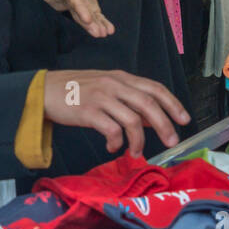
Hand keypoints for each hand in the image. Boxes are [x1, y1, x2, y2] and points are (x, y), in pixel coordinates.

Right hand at [33, 0, 115, 37]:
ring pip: (86, 18)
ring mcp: (80, 6)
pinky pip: (94, 18)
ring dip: (94, 27)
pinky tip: (109, 30)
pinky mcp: (88, 9)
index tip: (87, 19)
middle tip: (97, 33)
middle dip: (88, 23)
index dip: (80, 9)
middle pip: (79, 13)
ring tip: (103, 34)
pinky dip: (101, 24)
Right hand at [42, 70, 189, 156]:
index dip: (172, 103)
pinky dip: (116, 142)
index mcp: (121, 77)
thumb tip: (152, 117)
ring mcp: (101, 97)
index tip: (184, 119)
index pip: (154, 87)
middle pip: (149, 104)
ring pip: (133, 120)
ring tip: (136, 151)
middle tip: (172, 141)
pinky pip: (111, 130)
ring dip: (139, 140)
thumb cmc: (76, 91)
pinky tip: (112, 147)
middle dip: (165, 124)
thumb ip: (128, 99)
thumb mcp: (106, 88)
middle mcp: (114, 84)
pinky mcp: (88, 111)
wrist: (44, 91)